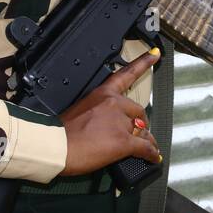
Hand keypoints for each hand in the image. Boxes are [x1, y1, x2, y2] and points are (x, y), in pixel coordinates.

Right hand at [58, 49, 162, 176]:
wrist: (57, 147)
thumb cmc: (62, 133)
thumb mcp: (81, 112)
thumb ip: (99, 114)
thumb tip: (110, 128)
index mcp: (103, 93)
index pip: (126, 74)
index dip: (143, 63)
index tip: (155, 54)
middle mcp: (114, 104)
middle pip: (138, 111)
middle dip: (141, 123)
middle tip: (142, 131)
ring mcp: (120, 122)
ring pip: (142, 130)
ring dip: (145, 139)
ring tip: (148, 147)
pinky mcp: (124, 141)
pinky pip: (144, 146)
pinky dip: (151, 153)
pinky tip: (154, 157)